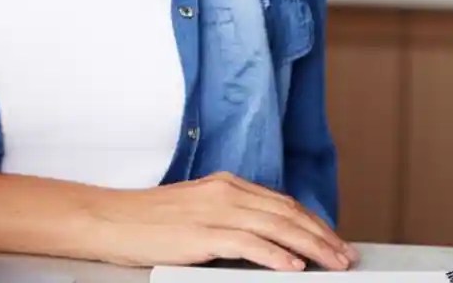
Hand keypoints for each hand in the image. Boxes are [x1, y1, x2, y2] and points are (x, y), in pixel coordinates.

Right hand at [82, 172, 360, 271]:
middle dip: (322, 235)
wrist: (107, 218)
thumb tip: (263, 239)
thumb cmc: (145, 220)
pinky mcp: (201, 233)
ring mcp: (213, 211)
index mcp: (225, 184)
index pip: (281, 202)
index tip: (332, 240)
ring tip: (332, 264)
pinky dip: (276, 255)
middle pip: (287, 213)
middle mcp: (224, 192)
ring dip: (311, 246)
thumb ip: (227, 217)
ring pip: (276, 226)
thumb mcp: (194, 210)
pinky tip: (292, 267)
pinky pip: (249, 243)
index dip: (312, 222)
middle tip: (345, 256)